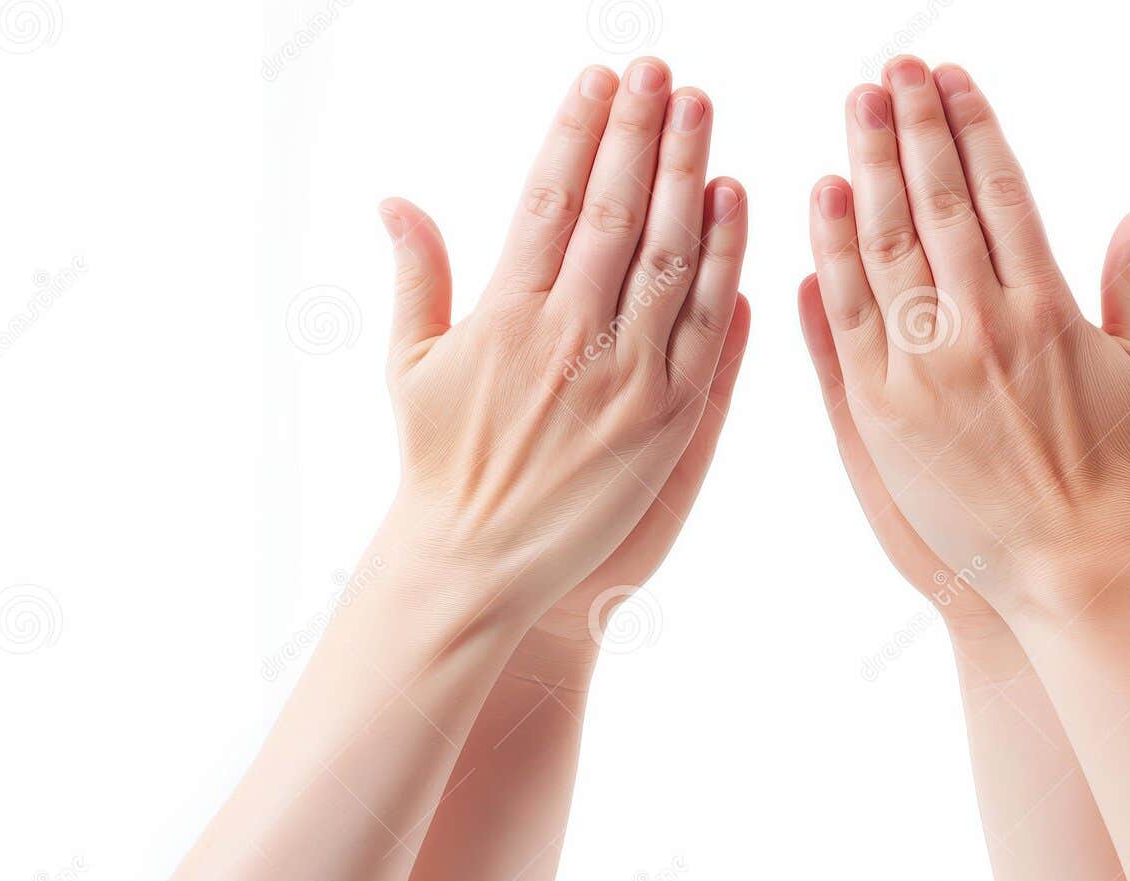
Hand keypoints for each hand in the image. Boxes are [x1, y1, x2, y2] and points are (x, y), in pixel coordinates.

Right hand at [381, 58, 748, 620]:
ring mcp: (625, 378)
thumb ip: (417, 277)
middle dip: (638, 133)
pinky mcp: (668, 420)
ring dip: (686, 176)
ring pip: (666, 256)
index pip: (547, 200)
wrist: (478, 562)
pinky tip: (733, 201)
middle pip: (614, 212)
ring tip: (699, 110)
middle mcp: (568, 336)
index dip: (576, 132)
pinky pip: (704, 327)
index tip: (597, 77)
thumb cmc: (439, 463)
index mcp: (505, 314)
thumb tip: (397, 199)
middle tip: (659, 70)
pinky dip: (722, 261)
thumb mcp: (410, 366)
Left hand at [805, 57, 1129, 618]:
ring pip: (889, 244)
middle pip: (941, 201)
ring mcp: (929, 366)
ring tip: (856, 107)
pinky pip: (851, 313)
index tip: (949, 77)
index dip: (972, 125)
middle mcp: (987, 324)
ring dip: (868, 167)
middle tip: (892, 69)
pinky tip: (823, 196)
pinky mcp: (882, 409)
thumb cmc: (1109, 465)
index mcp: (1049, 306)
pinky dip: (833, 250)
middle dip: (913, 126)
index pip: (1003, 190)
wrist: (1065, 561)